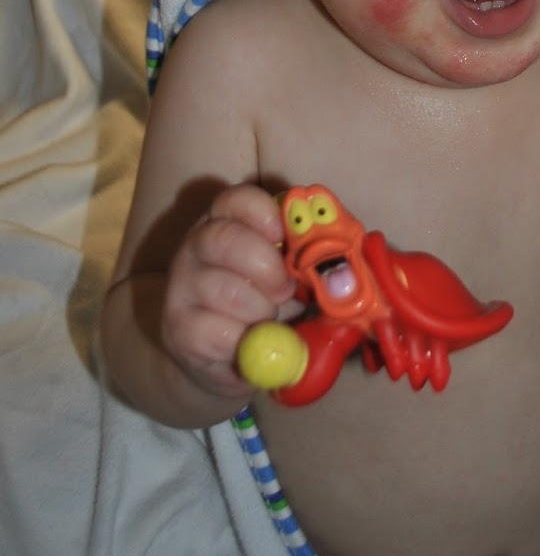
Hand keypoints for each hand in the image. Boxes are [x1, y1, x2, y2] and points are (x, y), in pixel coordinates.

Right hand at [161, 184, 294, 398]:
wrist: (228, 356)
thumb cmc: (270, 302)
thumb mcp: (294, 277)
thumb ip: (315, 268)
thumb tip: (346, 280)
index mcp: (229, 220)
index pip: (235, 199)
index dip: (263, 212)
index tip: (284, 235)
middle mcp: (197, 245)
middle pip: (222, 239)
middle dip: (266, 266)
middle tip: (287, 291)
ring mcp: (183, 286)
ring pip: (222, 289)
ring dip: (260, 310)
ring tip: (270, 319)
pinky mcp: (179, 329)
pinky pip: (214, 332)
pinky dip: (244, 342)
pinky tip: (249, 343)